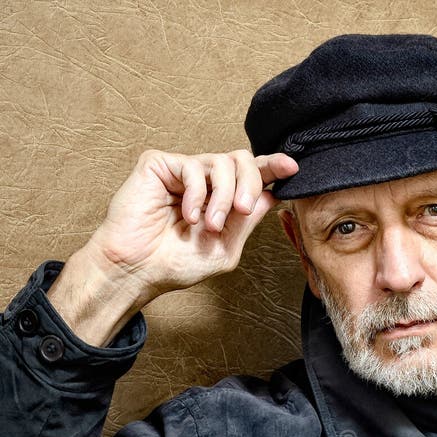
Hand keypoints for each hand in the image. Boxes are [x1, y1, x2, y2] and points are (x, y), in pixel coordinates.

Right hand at [47, 149, 297, 345]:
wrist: (138, 269)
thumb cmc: (175, 264)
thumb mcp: (225, 248)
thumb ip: (247, 222)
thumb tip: (272, 193)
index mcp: (221, 199)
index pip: (252, 175)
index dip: (273, 167)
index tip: (292, 167)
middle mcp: (204, 180)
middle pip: (242, 160)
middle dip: (249, 184)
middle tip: (242, 211)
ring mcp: (182, 170)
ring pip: (222, 162)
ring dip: (222, 197)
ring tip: (208, 225)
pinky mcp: (160, 164)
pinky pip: (193, 167)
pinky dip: (197, 194)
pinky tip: (189, 216)